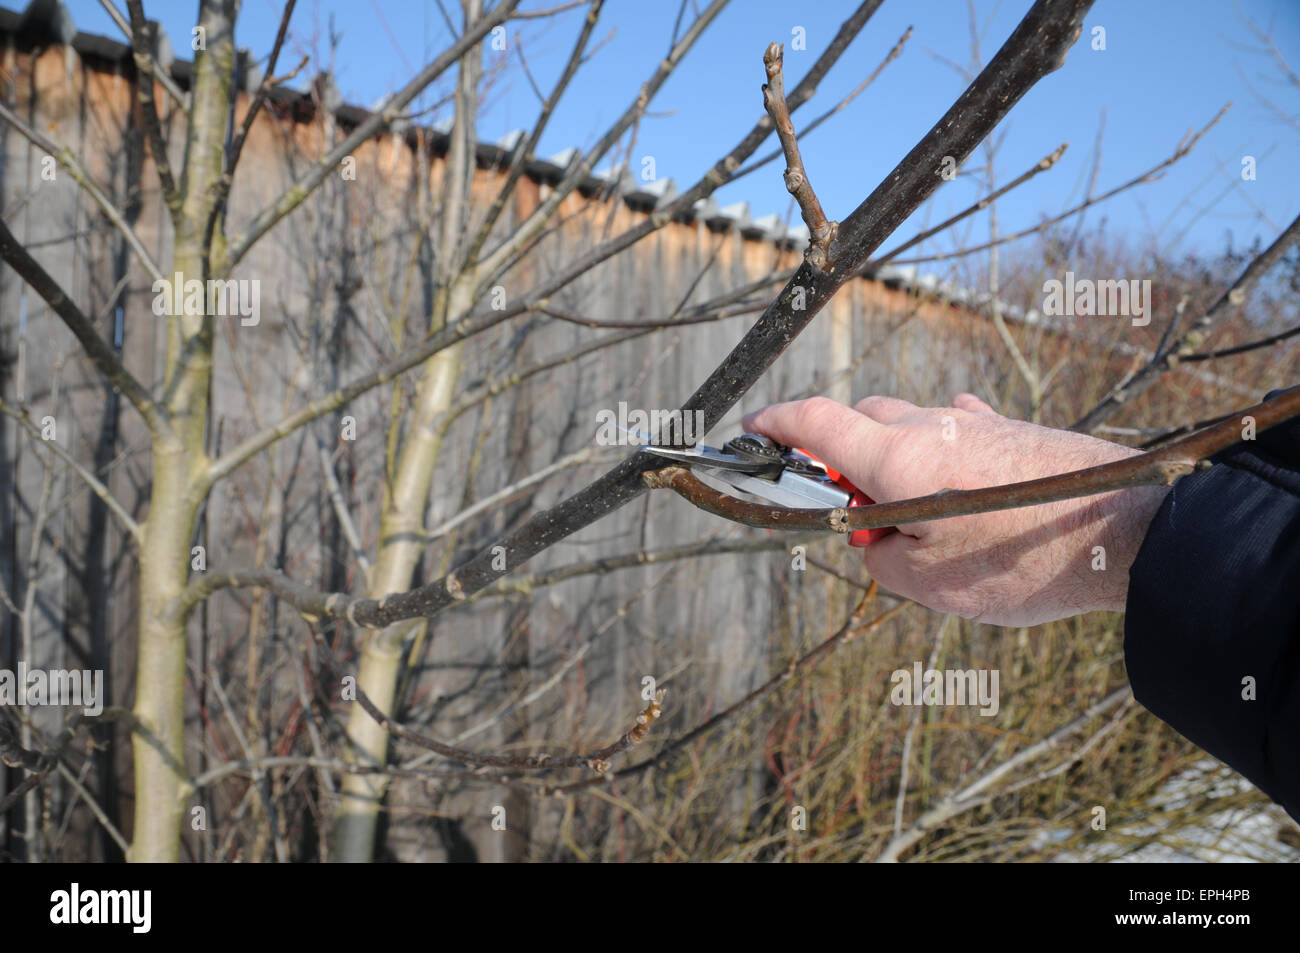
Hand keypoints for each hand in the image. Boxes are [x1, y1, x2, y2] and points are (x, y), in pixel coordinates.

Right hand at [742, 394, 1170, 625]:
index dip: (774, 423)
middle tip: (850, 512)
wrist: (1131, 530)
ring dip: (890, 455)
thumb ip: (882, 559)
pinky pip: (957, 425)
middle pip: (860, 420)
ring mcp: (976, 423)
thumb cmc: (1022, 559)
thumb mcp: (929, 586)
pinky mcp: (1015, 431)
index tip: (750, 429)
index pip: (815, 423)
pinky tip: (953, 469)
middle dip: (837, 455)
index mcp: (895, 458)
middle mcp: (930, 427)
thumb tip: (878, 541)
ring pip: (909, 423)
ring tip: (908, 510)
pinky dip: (938, 446)